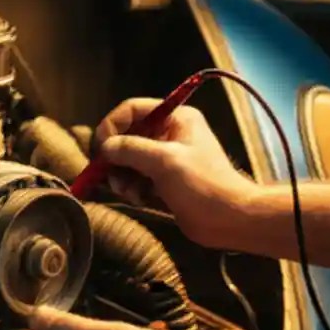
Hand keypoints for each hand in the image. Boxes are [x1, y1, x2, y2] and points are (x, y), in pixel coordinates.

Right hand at [95, 99, 258, 247]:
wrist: (229, 220)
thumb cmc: (203, 185)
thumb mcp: (165, 162)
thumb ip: (130, 149)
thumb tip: (104, 147)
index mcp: (175, 118)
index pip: (132, 109)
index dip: (111, 126)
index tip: (100, 150)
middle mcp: (169, 132)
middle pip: (126, 135)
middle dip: (115, 157)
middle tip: (108, 176)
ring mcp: (165, 157)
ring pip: (128, 159)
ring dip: (121, 176)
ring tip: (126, 192)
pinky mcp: (163, 179)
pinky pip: (136, 177)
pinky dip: (131, 187)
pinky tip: (138, 199)